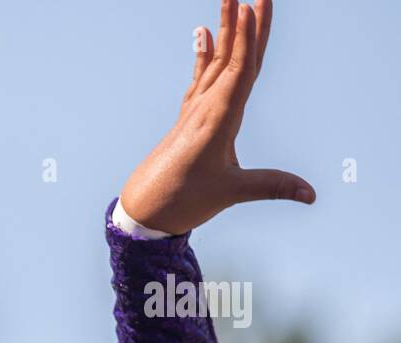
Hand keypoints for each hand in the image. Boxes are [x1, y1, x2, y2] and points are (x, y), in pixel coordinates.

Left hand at [120, 0, 312, 234]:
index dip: (249, 38)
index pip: (240, 70)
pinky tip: (202, 32)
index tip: (253, 5)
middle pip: (231, 57)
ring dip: (226, 30)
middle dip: (242, 23)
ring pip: (216, 62)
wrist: (142, 210)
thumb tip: (311, 195)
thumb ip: (272, 186)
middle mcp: (206, 108)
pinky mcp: (189, 117)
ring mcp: (195, 110)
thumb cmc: (183, 200)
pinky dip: (204, 54)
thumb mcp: (230, 192)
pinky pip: (200, 78)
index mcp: (218, 120)